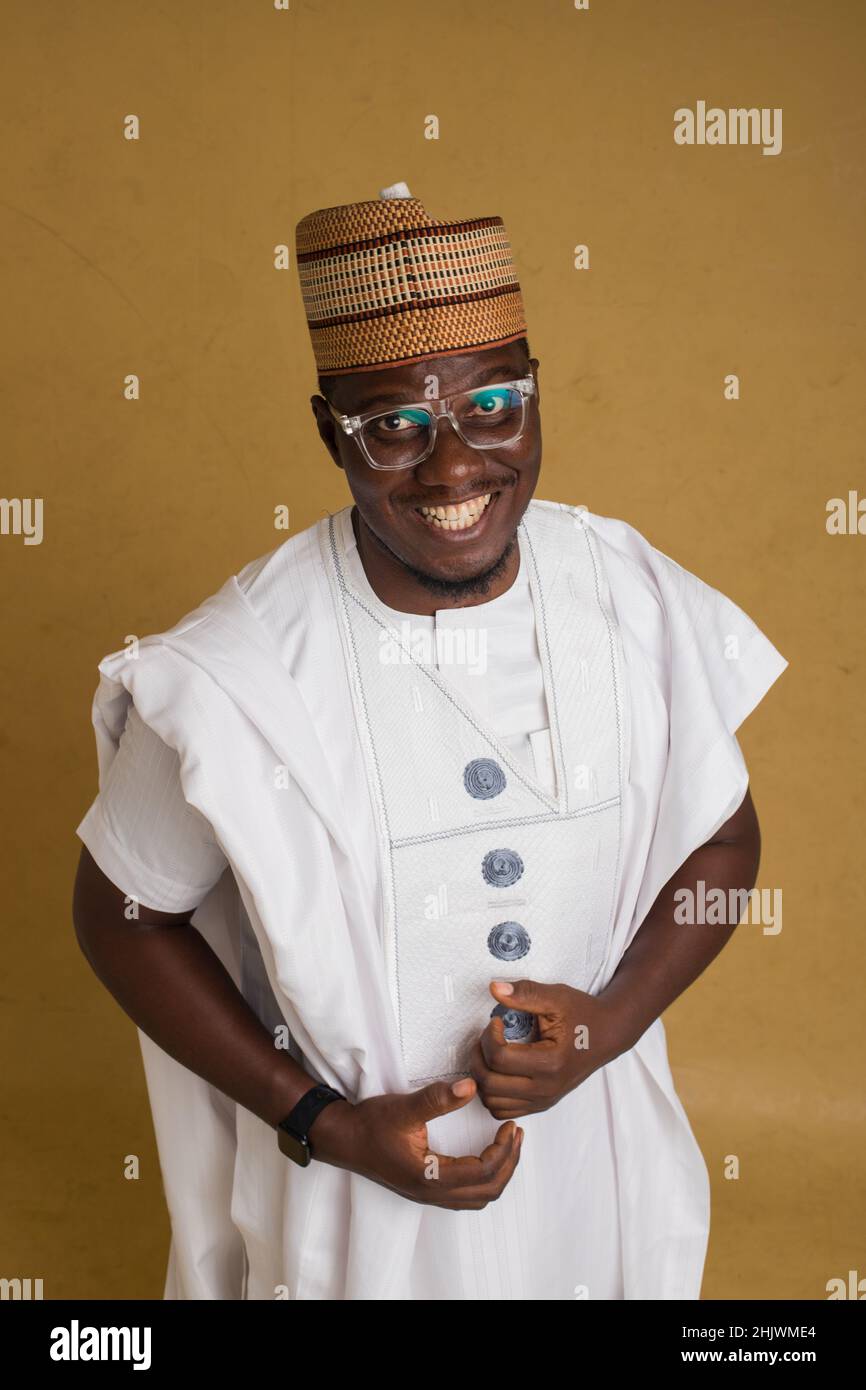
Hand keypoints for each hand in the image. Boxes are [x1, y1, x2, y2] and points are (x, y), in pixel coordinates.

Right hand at [309, 1079, 523, 1209]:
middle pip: (487, 1192)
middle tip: (516, 1135)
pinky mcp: (425, 1189)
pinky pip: (465, 1196)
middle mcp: (432, 1193)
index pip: (482, 1172)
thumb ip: (438, 1098)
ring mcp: (428, 1195)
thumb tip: (471, 1087)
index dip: (504, 1150)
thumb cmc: (371, 1124)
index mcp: (430, 1176)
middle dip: (508, 1164)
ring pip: (477, 1198)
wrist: (343, 1139)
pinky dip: (484, 1181)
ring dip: (498, 1175)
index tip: (511, 1125)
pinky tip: (485, 1158)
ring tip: (508, 1147)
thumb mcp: (404, 1107)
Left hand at [468, 979, 631, 1119]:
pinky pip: (504, 1110)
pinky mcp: (542, 1104)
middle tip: (488, 1037)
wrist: (608, 1034)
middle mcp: (546, 1088)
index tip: (496, 1021)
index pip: (500, 1059)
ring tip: (491, 1052)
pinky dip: (493, 1093)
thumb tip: (494, 988)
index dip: (488, 1036)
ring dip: (483, 1077)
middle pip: (490, 1084)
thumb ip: (525, 993)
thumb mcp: (556, 997)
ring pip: (493, 1102)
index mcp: (551, 1063)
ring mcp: (544, 1099)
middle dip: (479, 1057)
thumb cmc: (583, 1014)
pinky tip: (499, 1070)